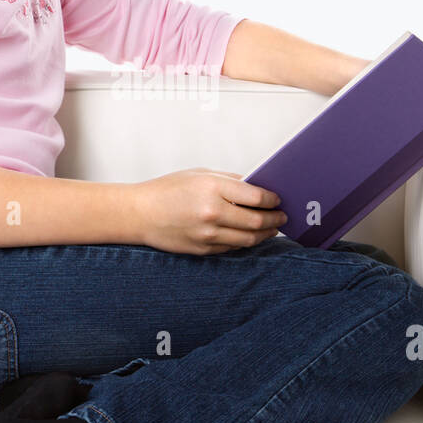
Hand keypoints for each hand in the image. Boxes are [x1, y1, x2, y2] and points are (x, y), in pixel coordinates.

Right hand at [131, 168, 287, 254]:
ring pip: (249, 238)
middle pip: (257, 220)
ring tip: (273, 228)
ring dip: (266, 233)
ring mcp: (208, 234)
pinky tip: (251, 235)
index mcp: (213, 188)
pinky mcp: (203, 249)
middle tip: (283, 216)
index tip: (278, 199)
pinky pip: (233, 247)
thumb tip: (257, 186)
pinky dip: (246, 242)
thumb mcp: (199, 174)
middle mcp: (212, 213)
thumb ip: (230, 180)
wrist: (139, 213)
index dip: (273, 199)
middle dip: (275, 219)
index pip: (256, 196)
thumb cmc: (167, 190)